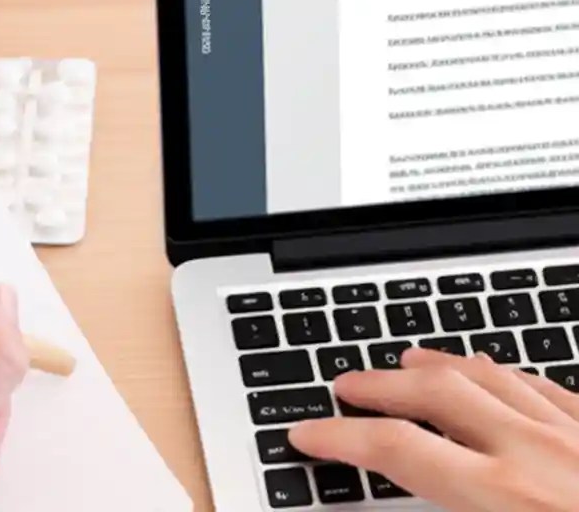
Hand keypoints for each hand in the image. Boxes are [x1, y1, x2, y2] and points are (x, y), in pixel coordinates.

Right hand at [290, 347, 578, 510]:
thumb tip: (405, 500)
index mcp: (505, 497)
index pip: (396, 450)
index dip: (341, 438)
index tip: (308, 435)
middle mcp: (539, 454)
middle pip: (437, 393)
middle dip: (380, 386)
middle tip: (346, 387)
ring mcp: (578, 436)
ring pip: (495, 377)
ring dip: (442, 367)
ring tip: (411, 363)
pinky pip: (550, 387)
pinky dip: (509, 376)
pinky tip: (497, 374)